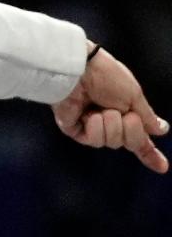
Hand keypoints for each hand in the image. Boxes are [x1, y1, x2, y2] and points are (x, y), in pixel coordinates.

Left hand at [52, 42, 168, 173]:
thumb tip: (162, 130)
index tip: (163, 168)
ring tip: (103, 109)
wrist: (80, 68)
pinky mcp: (74, 129)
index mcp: (126, 112)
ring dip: (113, 125)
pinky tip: (90, 114)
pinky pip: (94, 140)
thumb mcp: (134, 96)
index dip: (151, 154)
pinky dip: (96, 127)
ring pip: (112, 142)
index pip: (140, 138)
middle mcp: (109, 122)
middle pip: (130, 142)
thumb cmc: (106, 76)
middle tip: (126, 114)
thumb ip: (147, 116)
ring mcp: (91, 127)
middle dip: (132, 129)